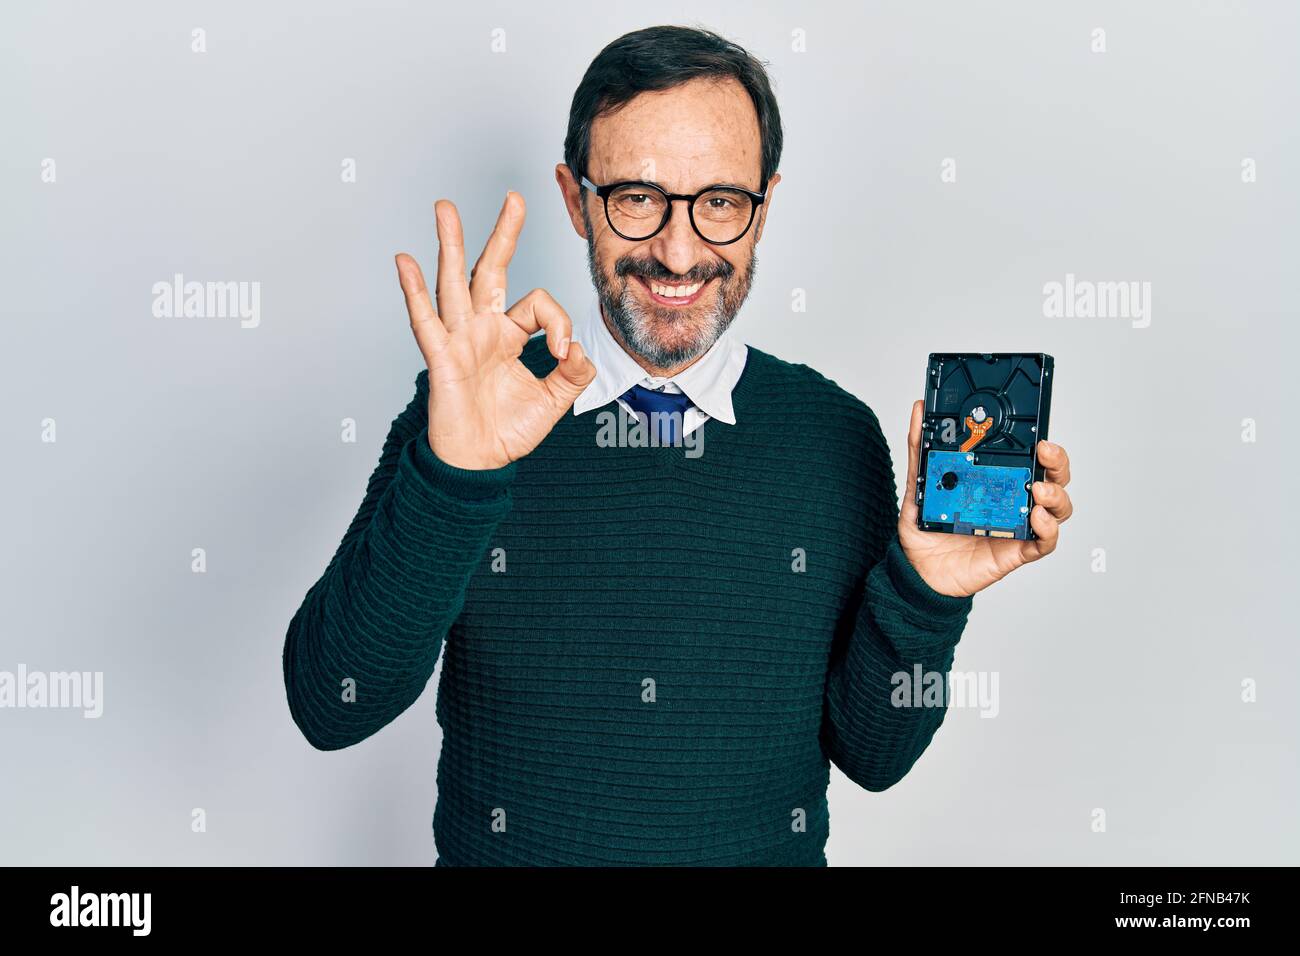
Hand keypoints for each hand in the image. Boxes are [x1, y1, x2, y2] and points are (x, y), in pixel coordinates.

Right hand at [394, 192, 596, 469]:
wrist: (479, 464)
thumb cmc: (507, 431)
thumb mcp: (554, 400)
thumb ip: (573, 373)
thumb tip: (579, 347)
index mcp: (507, 335)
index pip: (537, 304)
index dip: (557, 321)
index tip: (564, 352)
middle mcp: (481, 329)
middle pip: (491, 270)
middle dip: (503, 234)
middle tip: (513, 197)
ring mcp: (458, 340)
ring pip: (454, 283)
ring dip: (451, 244)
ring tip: (445, 208)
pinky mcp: (441, 358)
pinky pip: (426, 321)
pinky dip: (414, 292)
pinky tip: (405, 262)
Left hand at [897, 400, 1072, 596]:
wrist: (917, 568)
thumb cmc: (926, 527)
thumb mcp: (920, 483)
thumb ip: (921, 448)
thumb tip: (920, 410)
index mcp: (998, 480)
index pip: (1031, 458)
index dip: (1043, 444)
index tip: (1037, 433)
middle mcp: (1015, 501)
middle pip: (1055, 477)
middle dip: (1058, 462)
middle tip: (1044, 452)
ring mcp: (1019, 525)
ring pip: (1058, 508)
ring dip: (1057, 495)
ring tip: (1038, 489)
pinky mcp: (1017, 551)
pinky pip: (1045, 542)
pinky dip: (1048, 529)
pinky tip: (1036, 518)